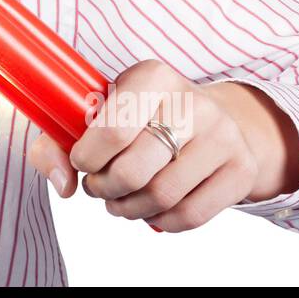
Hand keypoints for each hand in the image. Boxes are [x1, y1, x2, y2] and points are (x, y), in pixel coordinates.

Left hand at [27, 59, 298, 231]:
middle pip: (134, 171)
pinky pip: (190, 215)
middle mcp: (192, 101)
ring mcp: (222, 135)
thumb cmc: (142, 118)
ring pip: (162, 197)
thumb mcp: (99, 112)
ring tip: (120, 200)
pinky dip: (160, 221)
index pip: (111, 131)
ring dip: (129, 209)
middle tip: (99, 187)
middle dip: (104, 189)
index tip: (82, 162)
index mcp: (152, 76)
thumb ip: (58, 142)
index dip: (87, 159)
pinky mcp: (240, 168)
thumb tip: (62, 183)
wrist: (211, 119)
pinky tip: (150, 209)